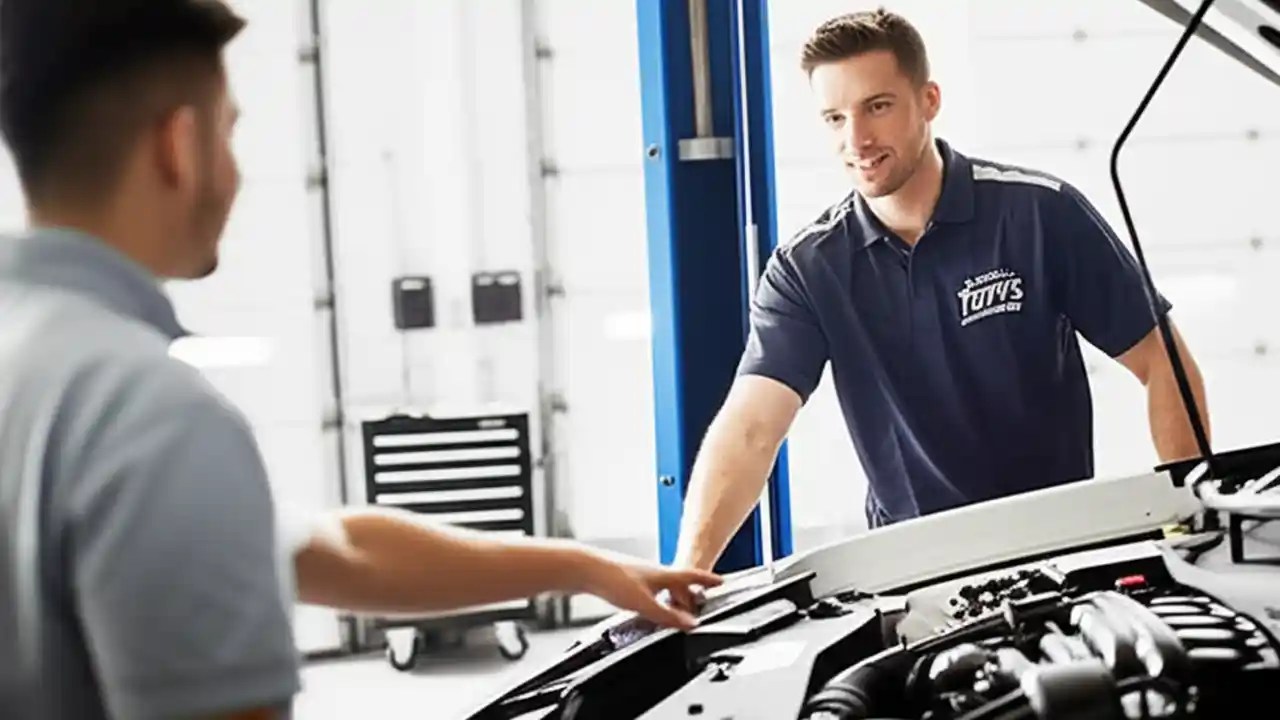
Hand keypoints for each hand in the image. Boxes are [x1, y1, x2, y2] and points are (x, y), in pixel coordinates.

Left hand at [581, 553, 721, 629]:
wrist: (584, 569)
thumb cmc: (612, 579)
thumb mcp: (645, 604)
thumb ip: (668, 616)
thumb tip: (690, 624)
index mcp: (663, 574)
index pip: (694, 576)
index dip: (709, 580)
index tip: (722, 583)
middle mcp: (653, 572)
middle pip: (679, 584)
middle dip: (690, 596)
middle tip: (698, 610)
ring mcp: (639, 576)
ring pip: (663, 588)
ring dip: (672, 600)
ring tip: (674, 615)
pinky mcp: (626, 581)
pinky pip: (650, 592)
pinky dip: (656, 601)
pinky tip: (648, 611)